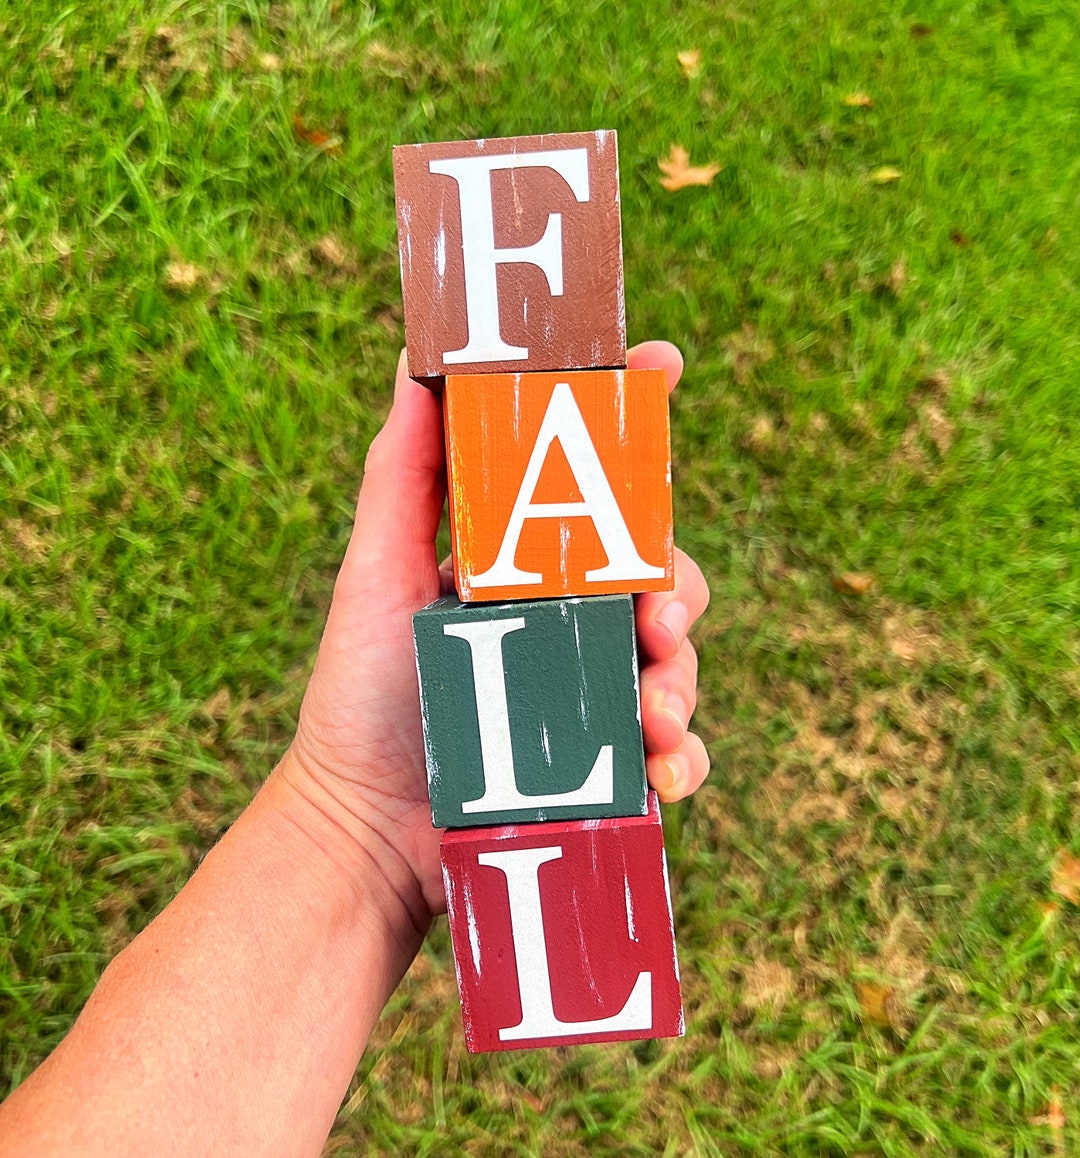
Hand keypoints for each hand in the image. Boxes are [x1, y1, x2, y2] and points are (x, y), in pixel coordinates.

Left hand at [276, 343, 709, 929]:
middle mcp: (572, 620)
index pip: (597, 489)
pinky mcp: (612, 764)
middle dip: (675, 582)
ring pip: (678, 658)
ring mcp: (596, 691)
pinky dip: (683, 756)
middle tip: (658, 613)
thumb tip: (414, 364)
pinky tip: (660, 772)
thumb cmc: (362, 694)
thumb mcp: (377, 574)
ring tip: (653, 711)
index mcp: (527, 567)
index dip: (635, 424)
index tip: (661, 367)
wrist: (364, 826)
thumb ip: (401, 474)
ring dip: (683, 675)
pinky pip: (675, 749)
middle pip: (658, 571)